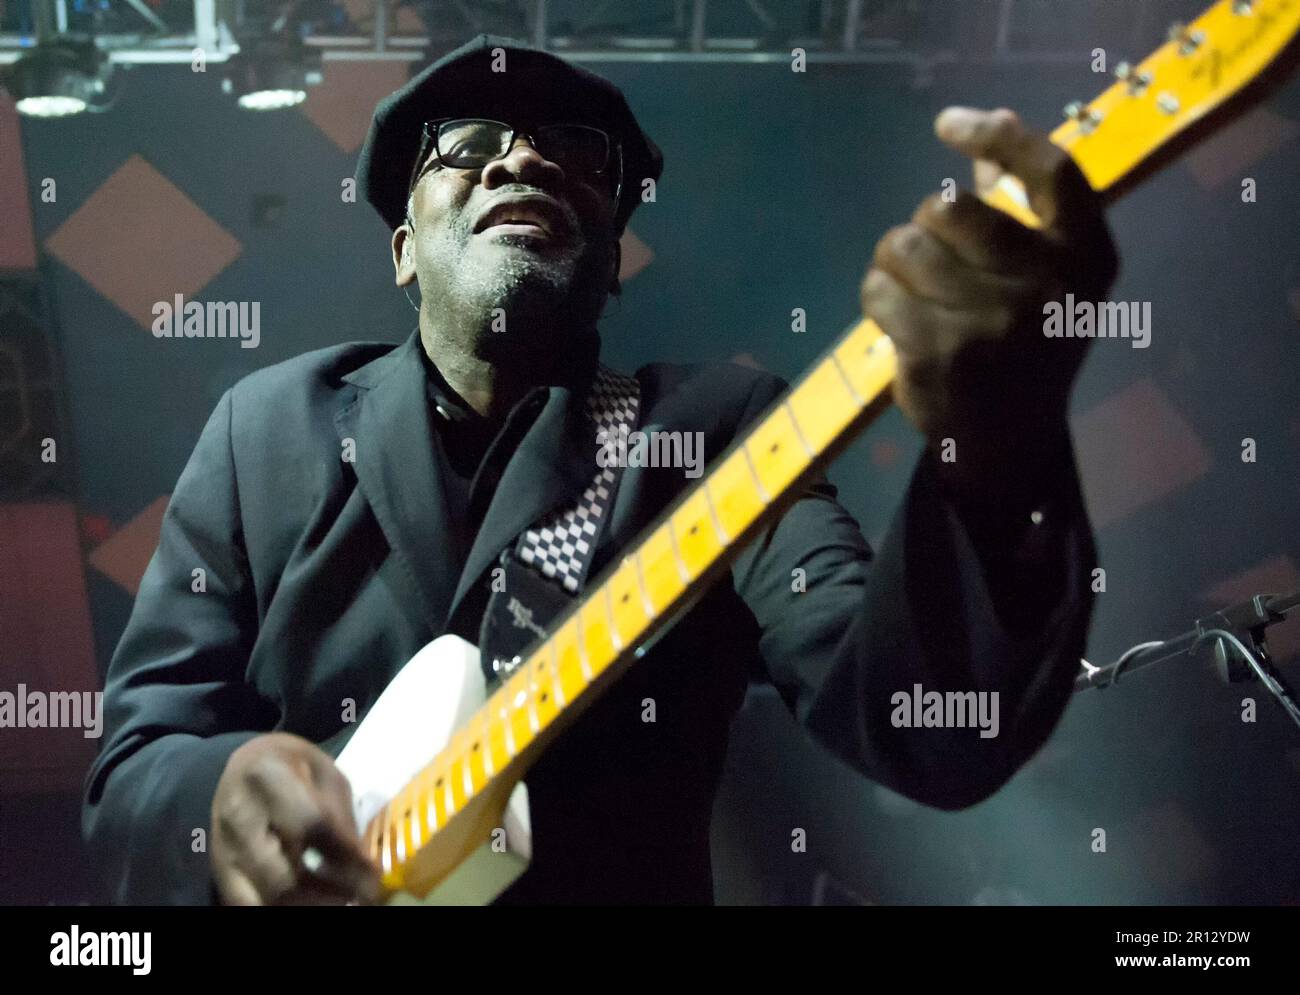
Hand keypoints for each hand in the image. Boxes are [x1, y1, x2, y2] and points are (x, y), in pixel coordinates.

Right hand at [211, 732, 380, 905]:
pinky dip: (282, 907)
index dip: (346, 857)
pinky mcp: (219, 872)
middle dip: (327, 895)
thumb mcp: (327, 775)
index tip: (374, 878)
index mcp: (268, 776)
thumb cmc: (293, 766)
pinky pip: (247, 903)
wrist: (243, 765)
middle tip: (358, 896)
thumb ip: (342, 818)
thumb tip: (364, 869)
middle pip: (282, 877)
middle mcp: (237, 817)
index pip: (311, 825)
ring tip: (340, 900)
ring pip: (264, 899)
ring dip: (307, 905)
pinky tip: (312, 900)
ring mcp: (222, 849)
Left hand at [862, 106, 1117, 504]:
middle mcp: (1045, 286)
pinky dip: (875, 296)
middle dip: (923, 223)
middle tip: (928, 253)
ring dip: (893, 260)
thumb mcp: (1049, 282)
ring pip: (904, 245)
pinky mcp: (937, 353)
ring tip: (910, 286)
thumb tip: (986, 145)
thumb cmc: (1027, 344)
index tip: (949, 125)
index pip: (1051, 170)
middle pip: (948, 206)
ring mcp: (990, 322)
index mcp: (1085, 257)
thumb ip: (1024, 214)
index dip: (997, 136)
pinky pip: (879, 291)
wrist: (1011, 441)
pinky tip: (894, 317)